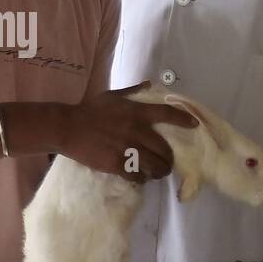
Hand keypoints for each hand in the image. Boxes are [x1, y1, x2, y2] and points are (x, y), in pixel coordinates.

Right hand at [58, 81, 198, 179]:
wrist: (68, 128)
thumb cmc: (90, 110)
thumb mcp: (111, 96)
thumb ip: (132, 91)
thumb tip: (149, 84)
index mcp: (136, 112)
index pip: (166, 114)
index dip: (183, 119)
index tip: (194, 125)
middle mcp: (135, 130)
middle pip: (164, 148)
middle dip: (169, 158)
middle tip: (167, 162)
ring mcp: (127, 148)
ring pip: (154, 165)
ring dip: (160, 171)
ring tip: (158, 173)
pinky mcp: (116, 164)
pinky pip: (137, 175)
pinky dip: (142, 178)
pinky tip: (142, 178)